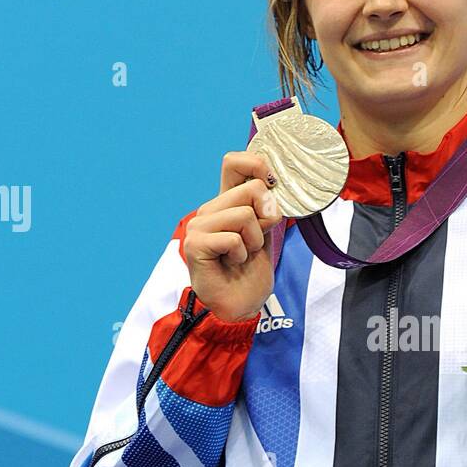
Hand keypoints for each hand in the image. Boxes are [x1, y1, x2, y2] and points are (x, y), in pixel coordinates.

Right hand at [186, 150, 283, 321]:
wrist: (242, 304)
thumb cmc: (251, 270)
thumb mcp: (265, 231)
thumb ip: (265, 206)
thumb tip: (272, 182)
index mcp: (226, 202)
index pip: (234, 162)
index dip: (256, 165)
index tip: (271, 185)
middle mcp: (209, 209)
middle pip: (251, 189)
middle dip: (266, 218)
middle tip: (255, 242)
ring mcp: (199, 225)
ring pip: (244, 215)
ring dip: (254, 240)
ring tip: (243, 255)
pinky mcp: (195, 244)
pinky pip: (233, 238)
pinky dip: (241, 254)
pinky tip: (232, 263)